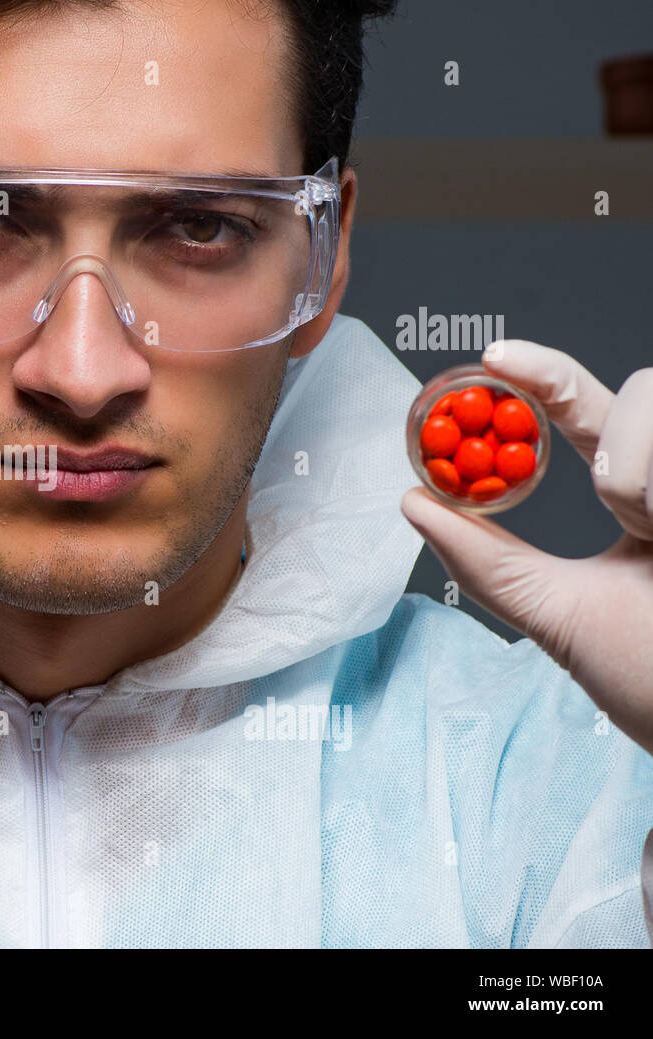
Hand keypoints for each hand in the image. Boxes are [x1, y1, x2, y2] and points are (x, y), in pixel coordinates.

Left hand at [401, 340, 652, 753]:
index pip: (590, 414)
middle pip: (643, 395)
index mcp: (644, 499)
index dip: (543, 375)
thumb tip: (414, 503)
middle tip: (625, 509)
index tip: (494, 358)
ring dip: (640, 480)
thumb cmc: (652, 683)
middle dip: (622, 447)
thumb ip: (488, 560)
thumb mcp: (556, 614)